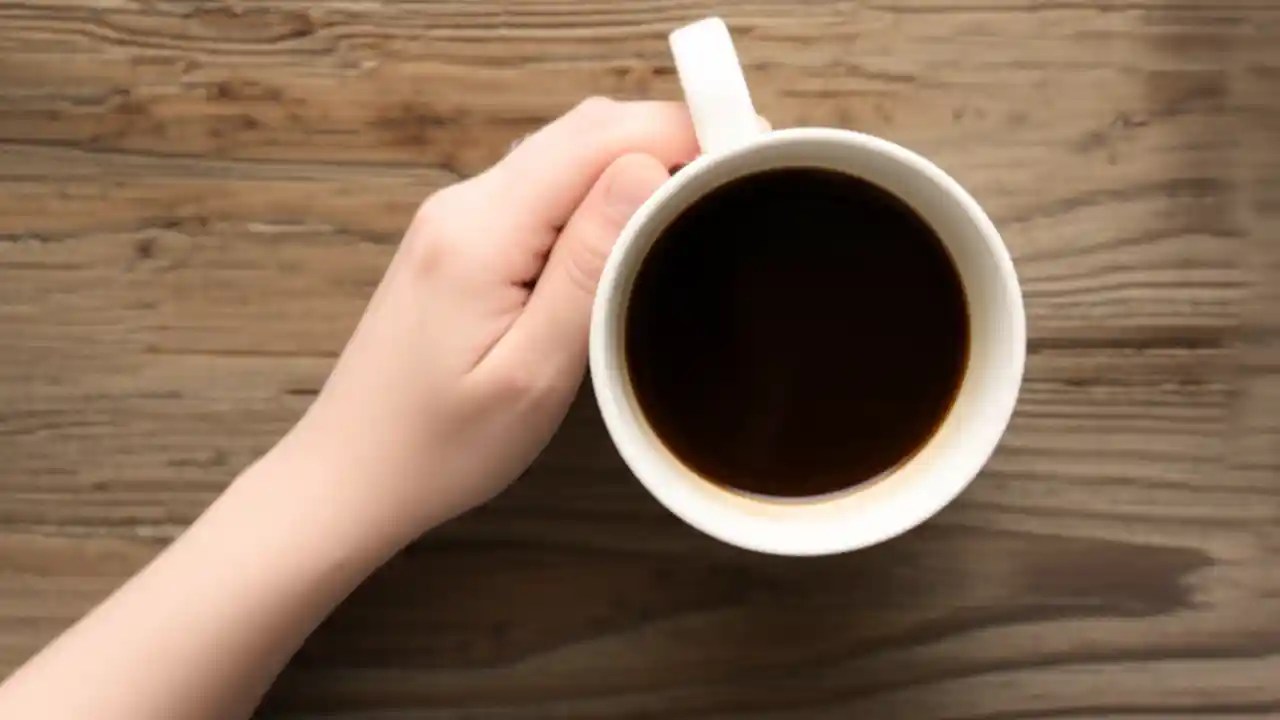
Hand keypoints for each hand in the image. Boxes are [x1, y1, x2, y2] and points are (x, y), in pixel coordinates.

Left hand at [282, 98, 697, 548]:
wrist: (350, 475)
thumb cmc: (439, 446)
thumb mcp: (532, 371)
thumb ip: (587, 265)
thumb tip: (643, 169)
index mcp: (481, 231)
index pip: (598, 136)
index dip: (679, 130)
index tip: (744, 154)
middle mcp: (463, 206)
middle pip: (582, 129)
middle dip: (665, 137)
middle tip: (733, 180)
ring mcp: (456, 218)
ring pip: (562, 153)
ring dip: (631, 161)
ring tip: (692, 202)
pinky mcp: (458, 240)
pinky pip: (539, 186)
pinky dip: (595, 189)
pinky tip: (627, 227)